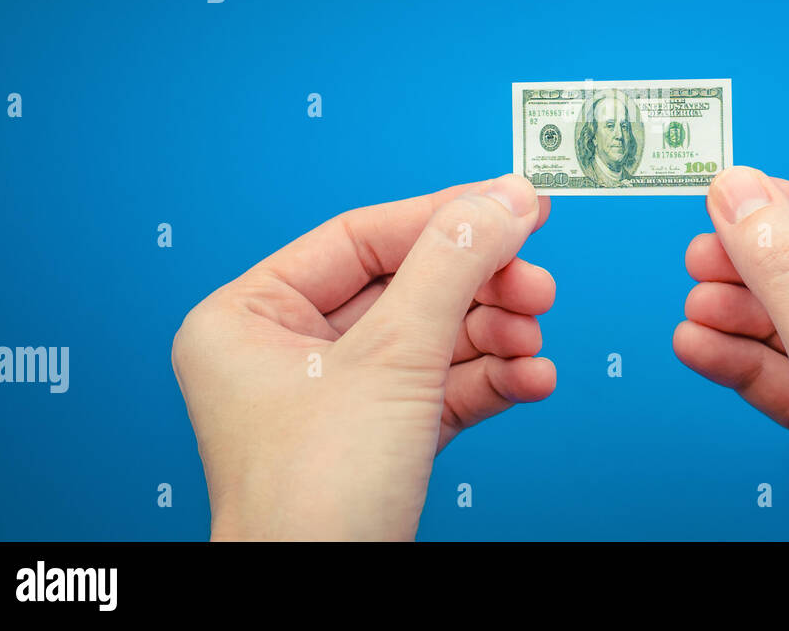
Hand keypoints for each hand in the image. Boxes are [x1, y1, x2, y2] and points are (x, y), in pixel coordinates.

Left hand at [171, 174, 555, 540]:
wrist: (324, 607)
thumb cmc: (311, 499)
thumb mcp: (390, 359)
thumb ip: (452, 266)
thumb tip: (506, 198)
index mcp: (251, 316)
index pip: (362, 236)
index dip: (444, 217)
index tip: (515, 204)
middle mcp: (289, 350)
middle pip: (408, 285)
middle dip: (480, 289)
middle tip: (537, 285)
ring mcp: (338, 397)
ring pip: (434, 336)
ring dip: (495, 336)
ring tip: (534, 344)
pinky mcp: (381, 437)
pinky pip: (444, 386)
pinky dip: (492, 380)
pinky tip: (532, 380)